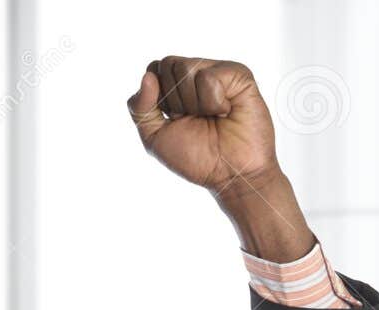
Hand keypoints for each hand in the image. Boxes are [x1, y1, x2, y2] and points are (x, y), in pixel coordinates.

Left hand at [129, 56, 313, 262]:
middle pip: (167, 65)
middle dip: (175, 100)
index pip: (153, 70)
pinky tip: (226, 111)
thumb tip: (147, 76)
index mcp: (175, 87)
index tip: (174, 119)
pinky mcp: (238, 75)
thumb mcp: (154, 137)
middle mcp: (196, 74)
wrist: (229, 174)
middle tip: (196, 119)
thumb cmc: (196, 158)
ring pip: (185, 68)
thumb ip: (140, 108)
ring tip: (212, 117)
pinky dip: (213, 102)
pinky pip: (209, 77)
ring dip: (194, 103)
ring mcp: (218, 72)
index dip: (158, 98)